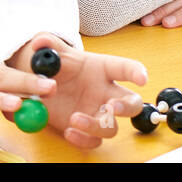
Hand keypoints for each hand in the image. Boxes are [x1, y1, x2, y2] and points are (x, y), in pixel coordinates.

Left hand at [7, 33, 145, 148]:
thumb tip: (40, 41)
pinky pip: (93, 140)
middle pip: (131, 103)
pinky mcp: (86, 129)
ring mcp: (97, 112)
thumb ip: (47, 44)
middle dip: (126, 107)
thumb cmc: (56, 65)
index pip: (125, 68)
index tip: (141, 78)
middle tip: (112, 107)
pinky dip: (84, 139)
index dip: (136, 72)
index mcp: (102, 69)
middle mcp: (105, 93)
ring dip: (97, 125)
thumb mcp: (50, 52)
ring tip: (75, 118)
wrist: (41, 84)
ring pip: (112, 127)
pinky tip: (69, 132)